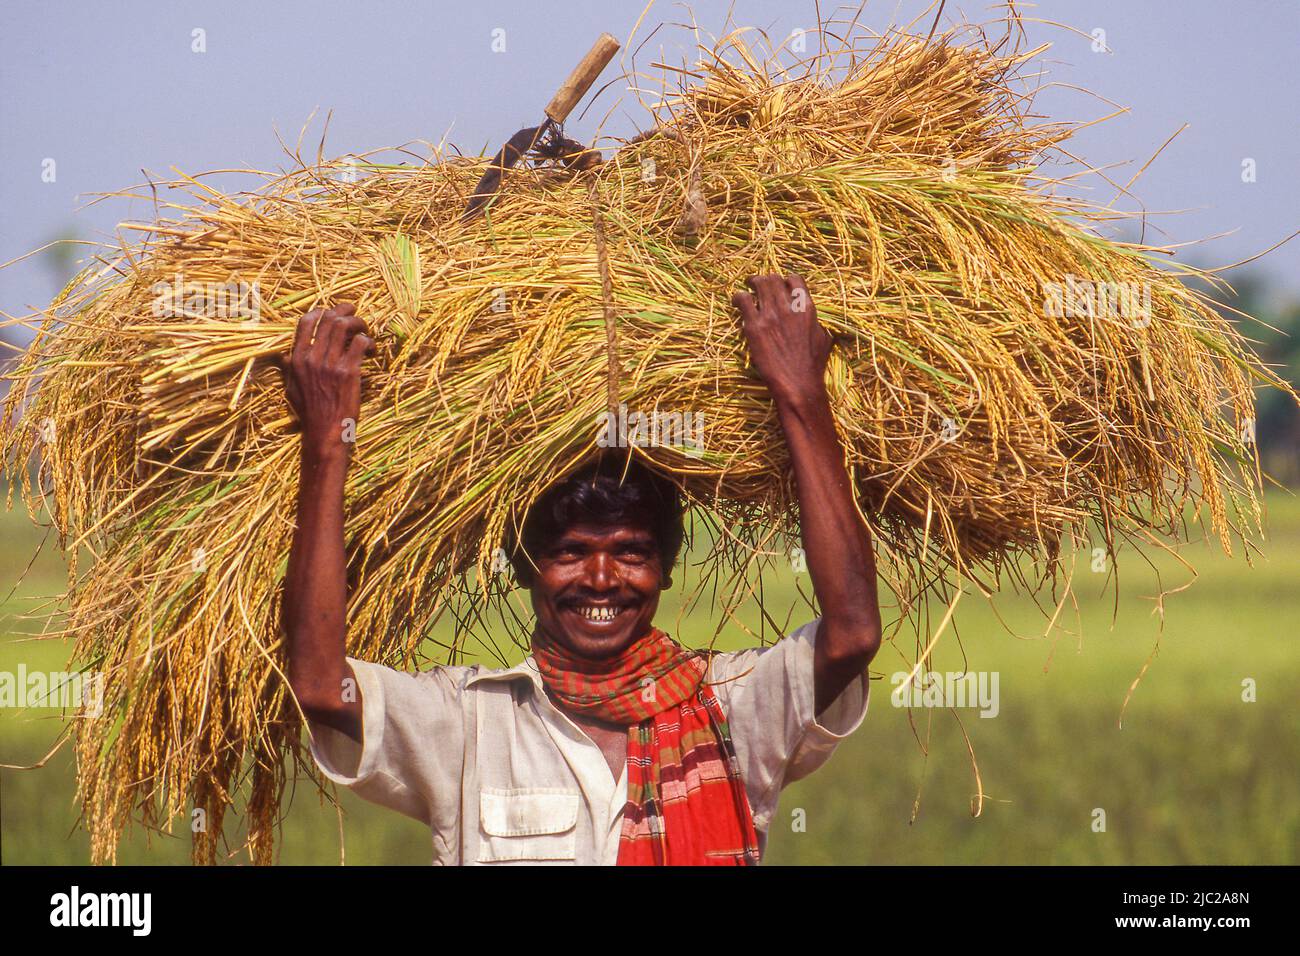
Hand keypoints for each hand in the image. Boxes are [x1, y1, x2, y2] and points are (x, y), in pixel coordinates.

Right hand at [281, 303, 374, 460]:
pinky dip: (369, 341)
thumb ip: (289, 369)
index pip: (306, 322)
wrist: (324, 432)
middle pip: (329, 319)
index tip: (333, 312)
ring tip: (366, 330)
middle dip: (345, 311)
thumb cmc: (309, 413)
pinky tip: (372, 350)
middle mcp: (312, 357)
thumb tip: (284, 356)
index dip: (322, 311)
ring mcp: (330, 364)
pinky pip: (360, 343)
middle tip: (354, 312)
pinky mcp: (349, 372)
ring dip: (359, 323)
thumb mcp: (291, 389)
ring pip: (345, 326)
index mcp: (297, 359)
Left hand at [731, 273, 831, 406]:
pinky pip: (742, 299)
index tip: (779, 287)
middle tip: (758, 286)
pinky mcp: (754, 326)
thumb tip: (816, 320)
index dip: (784, 281)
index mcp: (806, 308)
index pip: (794, 279)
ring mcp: (771, 315)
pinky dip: (738, 297)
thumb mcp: (824, 339)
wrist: (798, 383)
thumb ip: (817, 323)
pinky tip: (737, 302)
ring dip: (751, 284)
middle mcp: (788, 307)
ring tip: (747, 290)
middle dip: (766, 281)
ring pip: (758, 283)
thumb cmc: (813, 365)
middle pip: (773, 278)